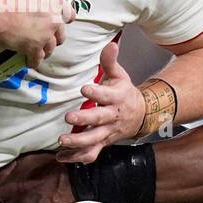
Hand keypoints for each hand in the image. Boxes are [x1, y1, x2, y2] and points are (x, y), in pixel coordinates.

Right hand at [0, 0, 73, 68]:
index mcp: (55, 4)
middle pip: (61, 34)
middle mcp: (53, 22)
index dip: (64, 18)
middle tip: (46, 35)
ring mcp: (44, 37)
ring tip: (38, 47)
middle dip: (55, 35)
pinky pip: (38, 59)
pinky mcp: (32, 49)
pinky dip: (34, 60)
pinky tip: (31, 60)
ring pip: (50, 48)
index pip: (69, 15)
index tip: (59, 20)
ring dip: (45, 48)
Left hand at [57, 42, 142, 163]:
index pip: (106, 95)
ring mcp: (107, 132)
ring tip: (62, 141)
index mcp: (116, 98)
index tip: (84, 88)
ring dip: (78, 142)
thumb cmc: (124, 92)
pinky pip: (91, 154)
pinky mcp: (103, 143)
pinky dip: (76, 158)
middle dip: (84, 119)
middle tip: (68, 117)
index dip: (96, 92)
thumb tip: (110, 44)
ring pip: (94, 140)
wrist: (141, 115)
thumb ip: (110, 62)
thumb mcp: (120, 76)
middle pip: (99, 119)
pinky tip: (61, 157)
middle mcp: (112, 117)